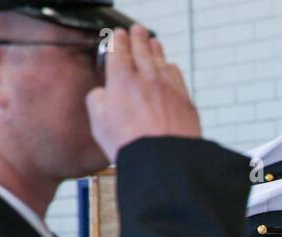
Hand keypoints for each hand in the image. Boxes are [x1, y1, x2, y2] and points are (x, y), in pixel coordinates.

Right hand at [87, 26, 200, 164]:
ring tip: (153, 43)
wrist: (165, 160)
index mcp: (121, 80)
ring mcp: (169, 87)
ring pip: (161, 60)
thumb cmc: (131, 145)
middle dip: (138, 38)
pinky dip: (171, 68)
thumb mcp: (99, 124)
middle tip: (137, 31)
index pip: (118, 51)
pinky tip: (170, 68)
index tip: (118, 35)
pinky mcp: (185, 100)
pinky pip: (177, 76)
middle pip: (142, 49)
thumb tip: (102, 93)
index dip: (117, 41)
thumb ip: (97, 101)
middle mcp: (147, 78)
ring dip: (155, 49)